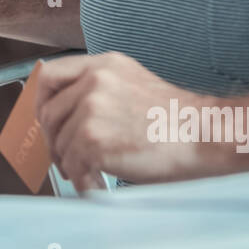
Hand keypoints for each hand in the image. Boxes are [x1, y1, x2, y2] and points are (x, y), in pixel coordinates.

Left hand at [35, 52, 237, 189]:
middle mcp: (94, 81)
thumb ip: (100, 92)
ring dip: (70, 164)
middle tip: (64, 158)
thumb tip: (68, 119)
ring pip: (61, 144)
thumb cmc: (177, 120)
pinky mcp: (94, 139)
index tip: (47, 123)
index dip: (41, 103)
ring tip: (88, 173)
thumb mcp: (133, 86)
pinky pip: (73, 166)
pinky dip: (82, 180)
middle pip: (49, 114)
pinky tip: (98, 183)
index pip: (50, 76)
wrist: (207, 134)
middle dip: (53, 141)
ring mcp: (92, 109)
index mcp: (103, 65)